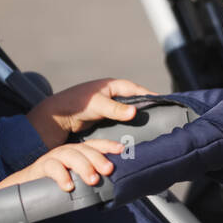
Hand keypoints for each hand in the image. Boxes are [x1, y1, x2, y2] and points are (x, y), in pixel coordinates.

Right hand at [0, 139, 122, 222]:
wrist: (26, 189)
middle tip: (109, 170)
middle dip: (98, 158)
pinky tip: (69, 186)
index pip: (94, 145)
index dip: (108, 146)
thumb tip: (113, 189)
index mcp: (77, 152)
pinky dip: (62, 176)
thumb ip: (90, 179)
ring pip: (70, 155)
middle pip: (85, 149)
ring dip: (84, 166)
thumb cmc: (56, 185)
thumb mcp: (76, 180)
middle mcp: (67, 151)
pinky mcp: (41, 167)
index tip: (121, 150)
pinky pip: (52, 168)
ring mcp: (53, 157)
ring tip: (93, 180)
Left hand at [26, 77, 151, 148]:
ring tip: (153, 129)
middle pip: (135, 101)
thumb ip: (115, 109)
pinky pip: (122, 122)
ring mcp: (110, 108)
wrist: (57, 117)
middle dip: (146, 109)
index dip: (149, 95)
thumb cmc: (77, 104)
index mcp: (113, 86)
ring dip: (138, 120)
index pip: (136, 90)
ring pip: (129, 113)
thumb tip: (134, 112)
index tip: (164, 103)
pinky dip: (129, 127)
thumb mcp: (97, 105)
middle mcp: (113, 96)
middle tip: (163, 119)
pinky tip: (137, 135)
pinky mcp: (106, 119)